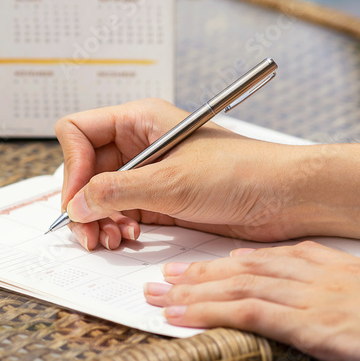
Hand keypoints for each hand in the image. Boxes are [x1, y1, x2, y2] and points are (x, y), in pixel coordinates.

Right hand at [55, 98, 307, 250]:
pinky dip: (116, 227)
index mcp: (138, 120)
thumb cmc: (240, 173)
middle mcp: (138, 144)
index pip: (78, 132)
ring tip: (110, 240)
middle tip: (87, 233)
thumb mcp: (172, 182)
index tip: (78, 198)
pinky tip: (128, 238)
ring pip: (99, 194)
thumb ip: (117, 192)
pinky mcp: (160, 200)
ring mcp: (148, 173)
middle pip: (85, 169)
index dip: (72, 165)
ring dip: (97, 219)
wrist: (286, 197)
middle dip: (82, 202)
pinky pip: (120, 212)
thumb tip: (76, 204)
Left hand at [143, 242, 359, 360]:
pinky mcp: (307, 322)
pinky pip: (243, 313)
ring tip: (157, 294)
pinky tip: (178, 316)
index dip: (238, 259)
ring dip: (190, 291)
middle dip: (201, 271)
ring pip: (234, 286)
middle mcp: (316, 273)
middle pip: (244, 265)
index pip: (274, 255)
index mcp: (340, 263)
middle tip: (165, 274)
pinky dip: (206, 312)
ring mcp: (308, 295)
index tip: (212, 262)